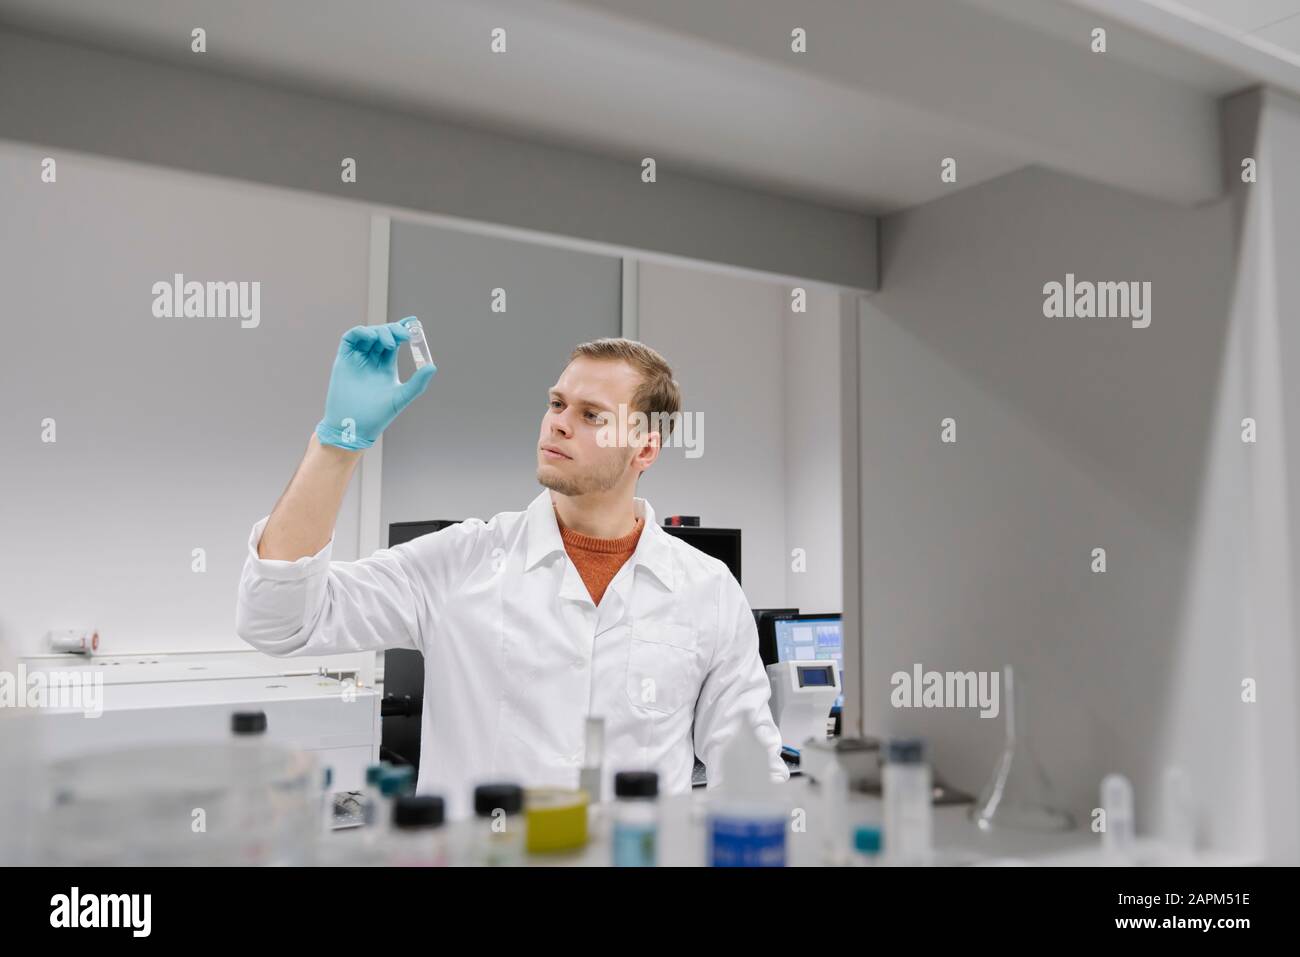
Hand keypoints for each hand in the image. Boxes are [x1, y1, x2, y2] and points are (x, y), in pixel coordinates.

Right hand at [315, 320, 435, 449]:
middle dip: (394, 330)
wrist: (354, 426)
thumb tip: (433, 366)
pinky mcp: (344, 359)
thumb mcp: (401, 397)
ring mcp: (357, 359)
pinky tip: (372, 337)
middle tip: (405, 335)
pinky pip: (350, 338)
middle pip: (383, 335)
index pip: (395, 341)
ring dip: (380, 331)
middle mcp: (371, 360)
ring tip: (390, 343)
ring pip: (369, 334)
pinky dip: (361, 332)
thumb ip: (418, 382)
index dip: (403, 329)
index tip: (414, 322)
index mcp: (386, 366)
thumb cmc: (377, 415)